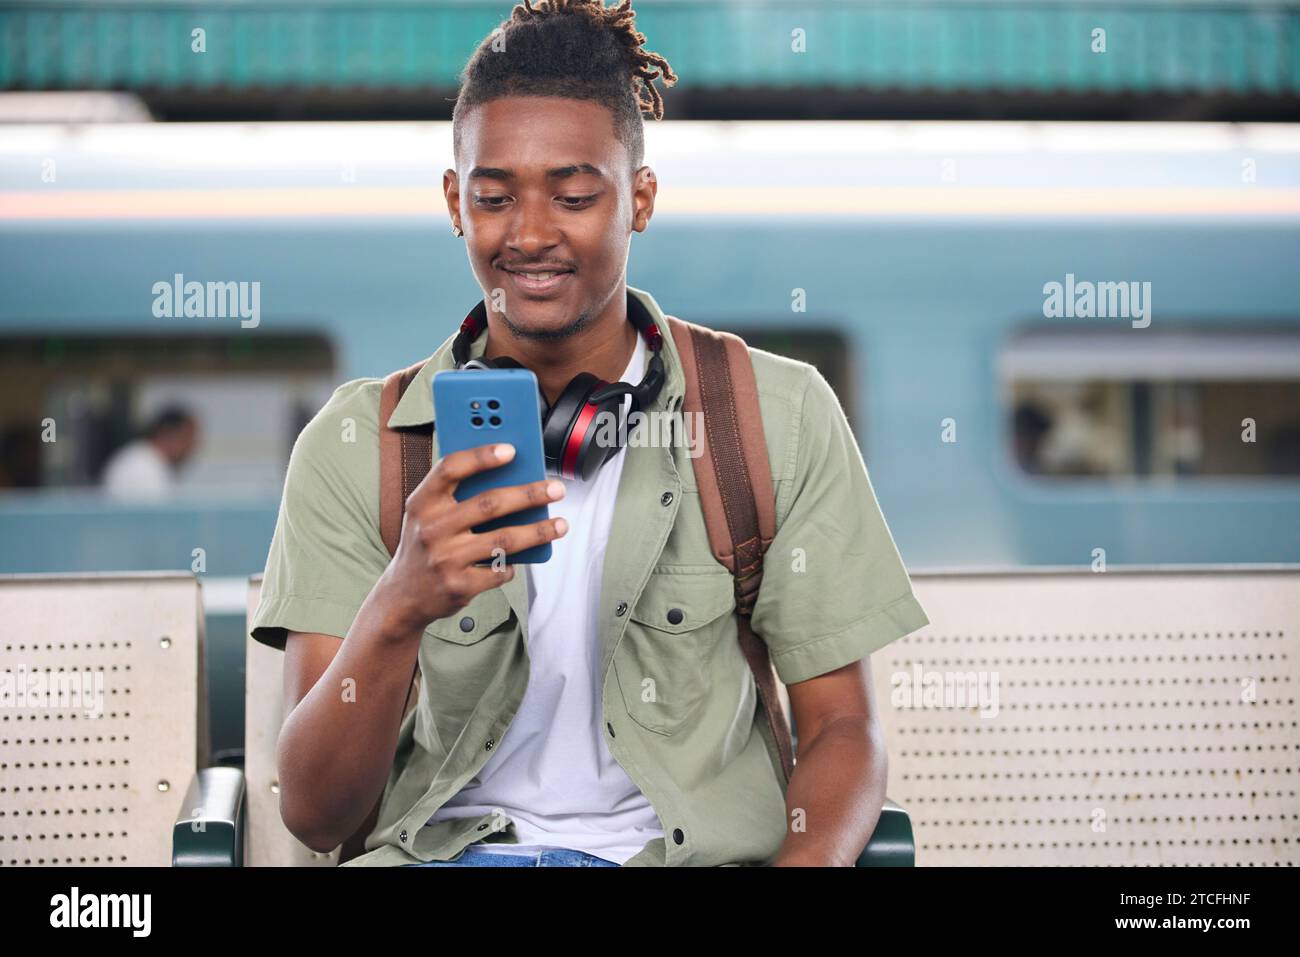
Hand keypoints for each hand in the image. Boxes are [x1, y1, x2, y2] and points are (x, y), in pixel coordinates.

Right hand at [378, 442, 566, 633]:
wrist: (404, 596)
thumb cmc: (425, 545)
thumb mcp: (426, 514)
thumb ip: (456, 494)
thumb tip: (509, 473)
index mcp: (422, 503)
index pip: (450, 469)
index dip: (481, 456)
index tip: (512, 450)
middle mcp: (431, 529)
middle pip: (489, 504)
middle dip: (529, 494)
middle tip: (555, 489)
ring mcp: (445, 559)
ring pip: (504, 540)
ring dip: (538, 531)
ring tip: (560, 524)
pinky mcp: (459, 586)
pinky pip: (499, 570)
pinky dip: (512, 565)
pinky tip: (518, 560)